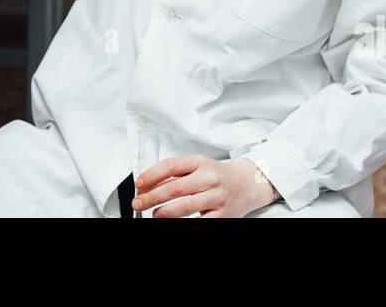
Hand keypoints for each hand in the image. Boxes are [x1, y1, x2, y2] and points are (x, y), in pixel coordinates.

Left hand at [133, 156, 277, 217]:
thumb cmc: (218, 176)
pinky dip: (183, 223)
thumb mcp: (199, 167)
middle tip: (138, 203)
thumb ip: (177, 175)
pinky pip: (199, 222)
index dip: (151, 175)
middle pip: (174, 188)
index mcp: (200, 162)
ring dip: (164, 212)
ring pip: (184, 206)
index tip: (139, 184)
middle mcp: (209, 178)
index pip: (171, 166)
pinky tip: (172, 222)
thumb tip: (148, 185)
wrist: (248, 184)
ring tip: (154, 214)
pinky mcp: (222, 215)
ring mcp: (216, 197)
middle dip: (151, 197)